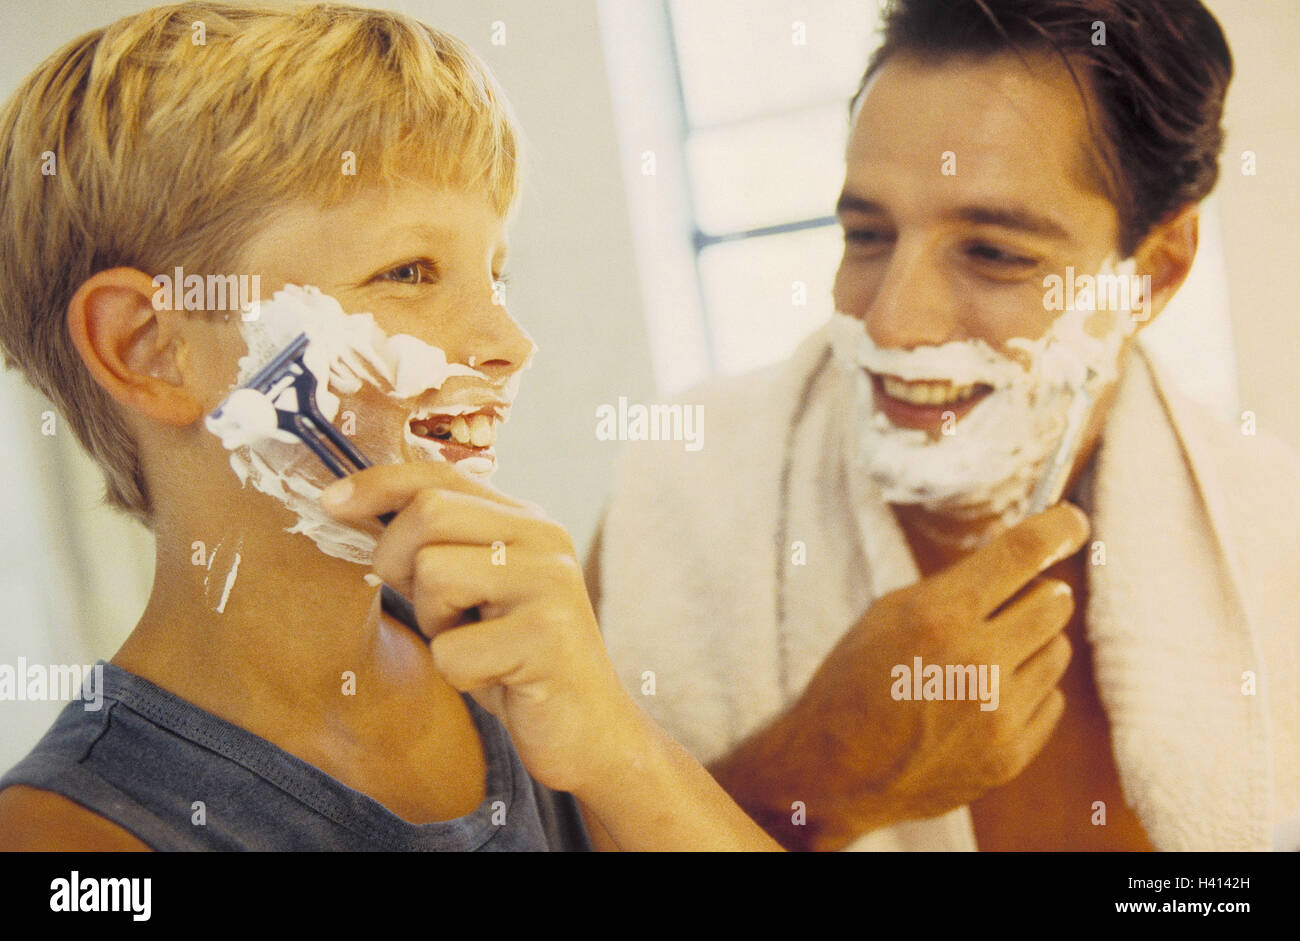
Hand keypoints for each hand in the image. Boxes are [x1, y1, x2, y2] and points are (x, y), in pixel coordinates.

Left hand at [319, 463, 641, 795]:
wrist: (590, 730)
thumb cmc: (515, 662)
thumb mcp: (475, 592)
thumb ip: (436, 547)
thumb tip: (351, 505)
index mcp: (527, 520)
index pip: (439, 477)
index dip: (377, 484)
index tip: (331, 502)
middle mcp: (545, 538)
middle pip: (428, 513)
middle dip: (398, 561)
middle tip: (431, 610)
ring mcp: (550, 582)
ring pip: (434, 573)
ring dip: (435, 624)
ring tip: (475, 643)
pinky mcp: (547, 637)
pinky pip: (452, 650)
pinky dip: (459, 676)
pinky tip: (497, 678)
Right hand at [770, 503, 1089, 845]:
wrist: (833, 771)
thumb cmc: (854, 683)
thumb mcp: (888, 614)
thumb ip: (955, 588)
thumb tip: (1021, 562)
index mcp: (938, 616)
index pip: (1022, 554)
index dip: (1058, 527)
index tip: (1073, 521)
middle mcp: (975, 662)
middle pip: (1055, 601)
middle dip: (1035, 594)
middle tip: (1004, 607)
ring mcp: (997, 713)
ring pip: (1058, 651)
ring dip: (1030, 646)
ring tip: (982, 662)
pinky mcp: (1010, 755)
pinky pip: (1050, 699)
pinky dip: (1025, 693)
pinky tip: (980, 702)